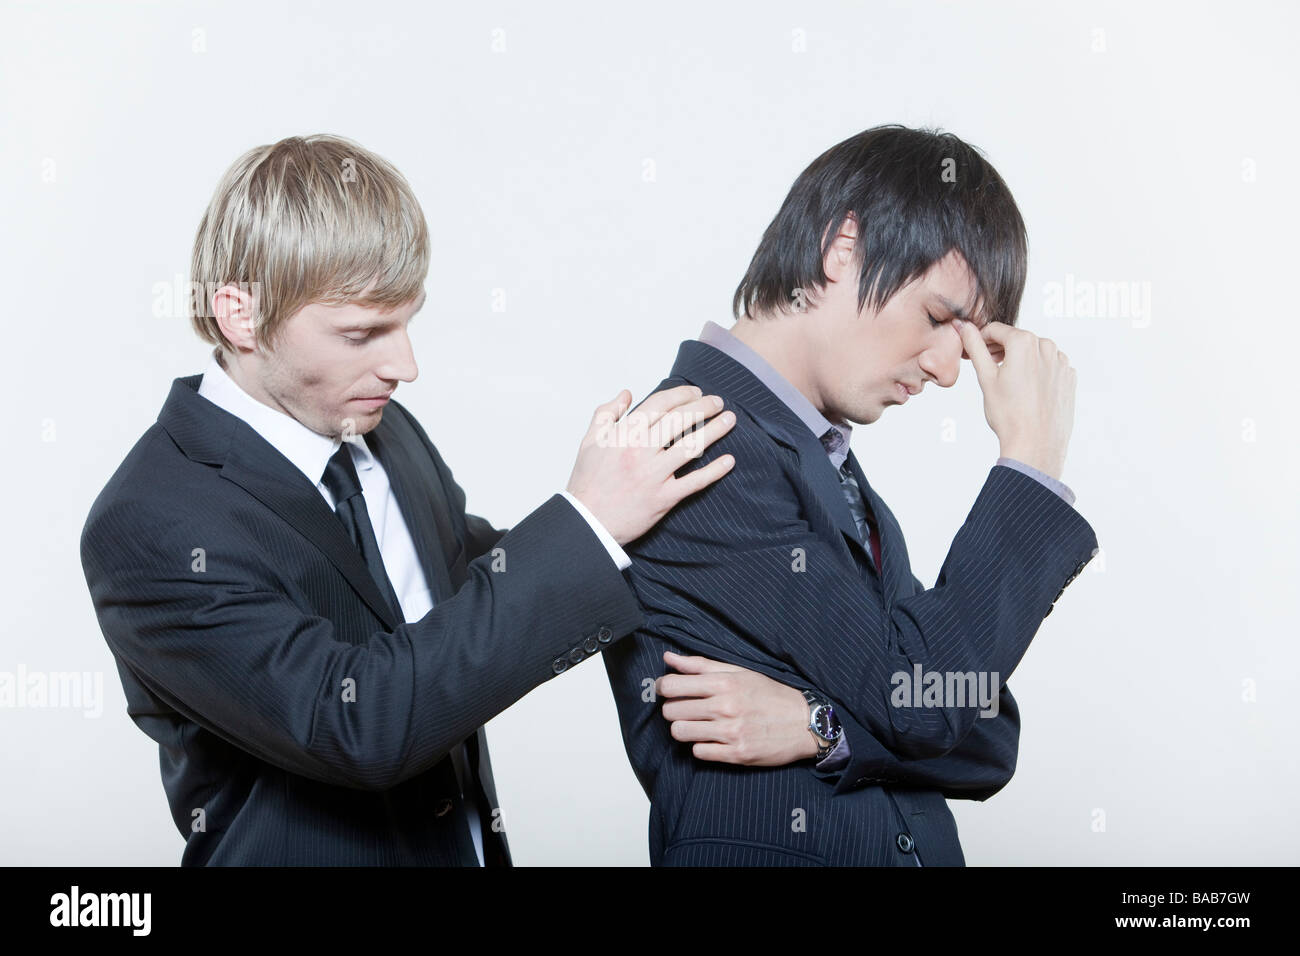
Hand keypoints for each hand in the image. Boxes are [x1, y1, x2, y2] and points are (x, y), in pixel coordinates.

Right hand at [565, 385, 735, 545]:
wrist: (587, 522)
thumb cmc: (588, 482)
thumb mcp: (589, 441)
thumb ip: (606, 413)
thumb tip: (627, 394)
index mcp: (623, 435)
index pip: (660, 404)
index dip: (681, 394)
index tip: (695, 391)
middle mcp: (640, 452)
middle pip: (680, 421)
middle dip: (704, 407)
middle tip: (718, 402)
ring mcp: (654, 475)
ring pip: (691, 447)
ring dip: (715, 431)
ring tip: (730, 420)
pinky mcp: (664, 498)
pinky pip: (695, 482)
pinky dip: (714, 471)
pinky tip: (729, 461)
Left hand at [654, 651, 818, 765]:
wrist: (804, 722)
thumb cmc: (770, 695)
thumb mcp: (739, 672)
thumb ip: (701, 665)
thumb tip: (668, 658)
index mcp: (724, 683)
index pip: (672, 685)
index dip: (663, 688)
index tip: (668, 691)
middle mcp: (725, 707)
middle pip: (671, 711)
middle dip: (674, 710)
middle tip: (687, 709)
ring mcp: (731, 732)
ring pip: (680, 732)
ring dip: (684, 729)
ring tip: (697, 725)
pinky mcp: (736, 754)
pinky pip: (698, 752)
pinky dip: (701, 746)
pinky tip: (712, 739)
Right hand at [955, 319, 1076, 479]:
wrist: (1036, 445)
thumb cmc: (1008, 414)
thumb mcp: (985, 377)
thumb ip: (975, 346)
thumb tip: (963, 326)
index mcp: (1024, 342)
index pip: (996, 330)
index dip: (980, 340)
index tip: (973, 352)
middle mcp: (1047, 347)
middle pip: (1017, 340)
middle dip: (1001, 350)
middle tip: (987, 368)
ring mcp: (1061, 362)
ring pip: (1034, 353)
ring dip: (1020, 361)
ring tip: (1008, 384)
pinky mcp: (1069, 377)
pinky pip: (1049, 367)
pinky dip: (1037, 373)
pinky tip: (1027, 391)